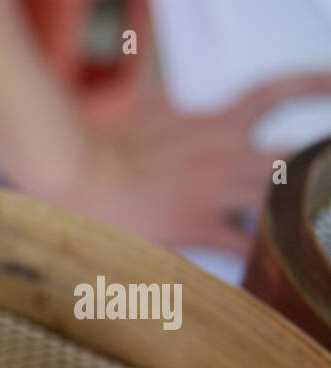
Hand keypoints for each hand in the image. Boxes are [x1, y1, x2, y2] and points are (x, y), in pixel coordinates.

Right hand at [44, 73, 330, 253]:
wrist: (76, 172)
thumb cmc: (103, 147)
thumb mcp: (146, 115)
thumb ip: (169, 109)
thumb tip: (169, 101)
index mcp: (215, 123)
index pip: (274, 93)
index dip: (312, 85)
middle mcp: (225, 154)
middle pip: (293, 156)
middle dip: (314, 167)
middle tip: (319, 179)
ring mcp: (213, 192)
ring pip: (278, 200)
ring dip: (293, 213)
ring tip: (300, 226)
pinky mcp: (195, 226)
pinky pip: (244, 244)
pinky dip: (260, 256)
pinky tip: (269, 267)